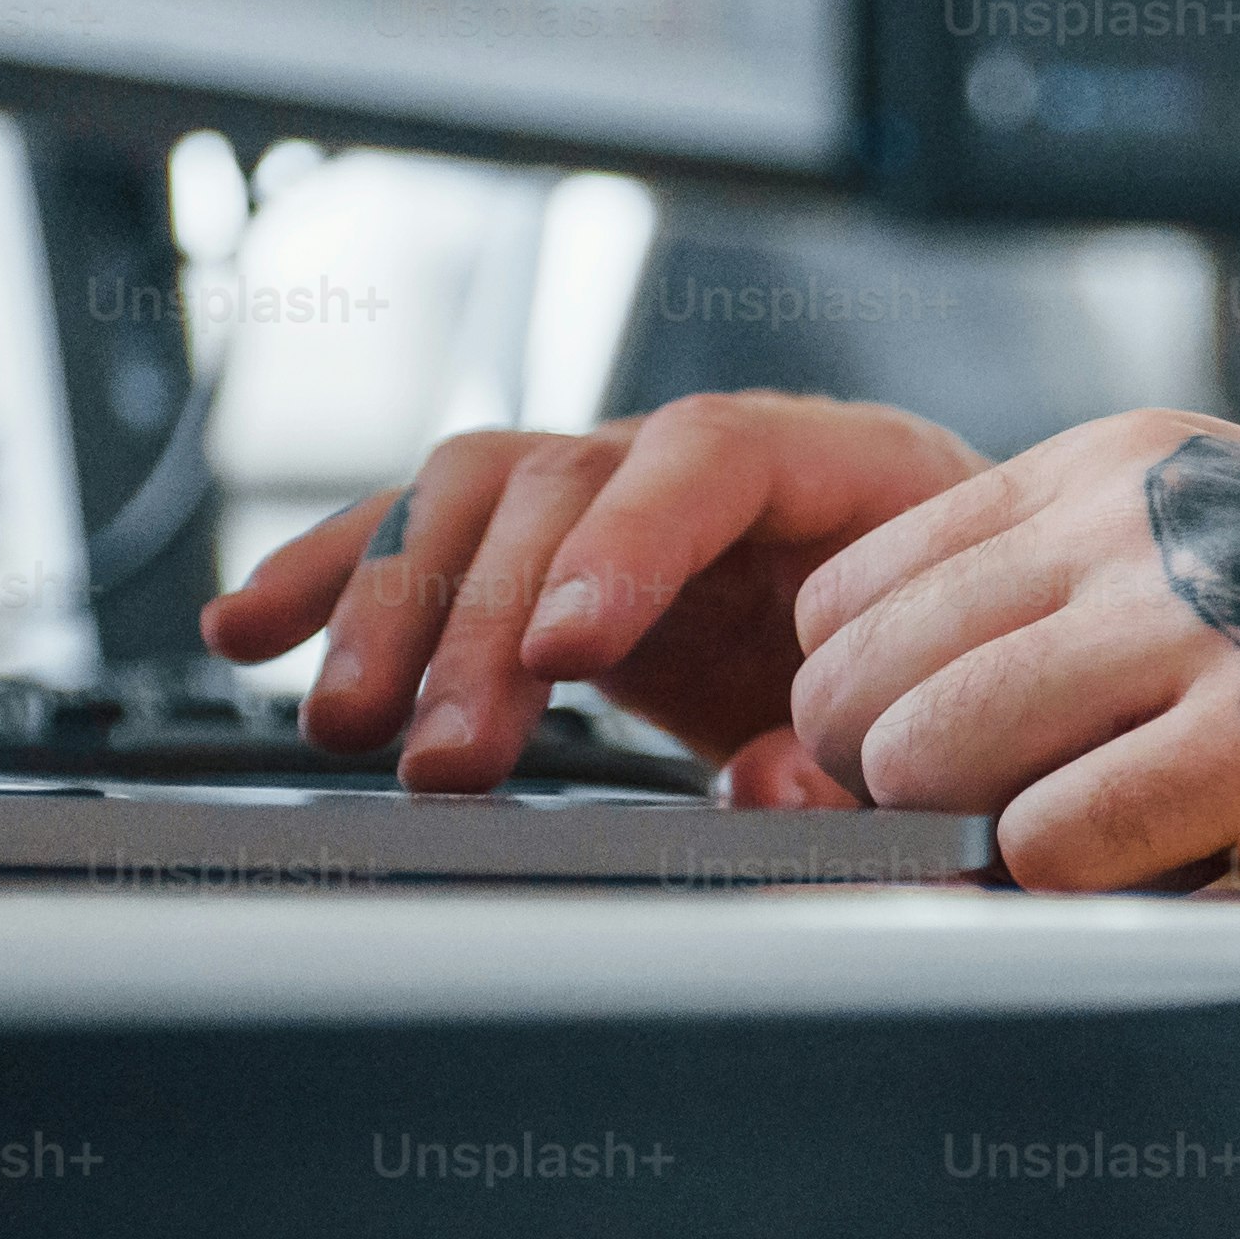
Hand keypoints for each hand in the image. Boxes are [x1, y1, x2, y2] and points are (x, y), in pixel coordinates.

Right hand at [197, 391, 983, 795]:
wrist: (988, 673)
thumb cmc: (989, 694)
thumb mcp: (965, 737)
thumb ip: (876, 761)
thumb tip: (767, 783)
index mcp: (856, 471)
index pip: (714, 455)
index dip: (627, 543)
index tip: (566, 651)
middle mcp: (724, 465)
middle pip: (568, 482)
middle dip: (484, 620)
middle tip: (442, 758)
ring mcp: (631, 503)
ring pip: (480, 500)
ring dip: (396, 605)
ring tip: (345, 723)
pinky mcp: (558, 558)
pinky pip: (431, 539)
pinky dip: (335, 578)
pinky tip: (251, 631)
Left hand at [784, 410, 1239, 909]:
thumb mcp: (1225, 537)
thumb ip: (1064, 586)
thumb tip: (870, 698)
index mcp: (1118, 463)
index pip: (857, 580)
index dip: (855, 691)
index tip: (908, 753)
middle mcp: (1142, 523)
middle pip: (863, 678)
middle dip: (883, 781)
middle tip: (966, 829)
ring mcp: (1204, 627)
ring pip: (931, 752)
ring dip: (965, 832)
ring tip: (1057, 847)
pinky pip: (1051, 842)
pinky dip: (1067, 882)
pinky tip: (1148, 868)